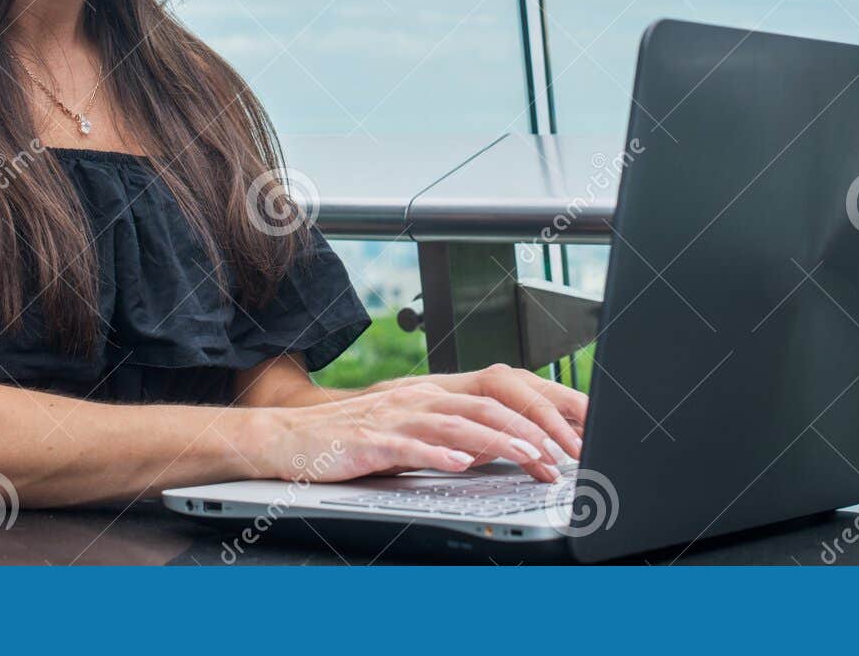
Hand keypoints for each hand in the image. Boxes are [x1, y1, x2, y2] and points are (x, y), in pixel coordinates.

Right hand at [253, 376, 576, 483]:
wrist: (289, 437)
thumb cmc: (351, 438)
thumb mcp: (409, 430)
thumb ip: (449, 435)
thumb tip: (495, 450)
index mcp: (432, 393)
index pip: (496, 395)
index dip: (536, 411)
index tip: (569, 434)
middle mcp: (419, 398)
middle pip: (486, 407)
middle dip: (530, 431)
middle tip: (563, 456)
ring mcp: (395, 417)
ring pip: (457, 424)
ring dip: (499, 442)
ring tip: (531, 458)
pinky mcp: (371, 441)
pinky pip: (410, 446)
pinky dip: (439, 455)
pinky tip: (461, 465)